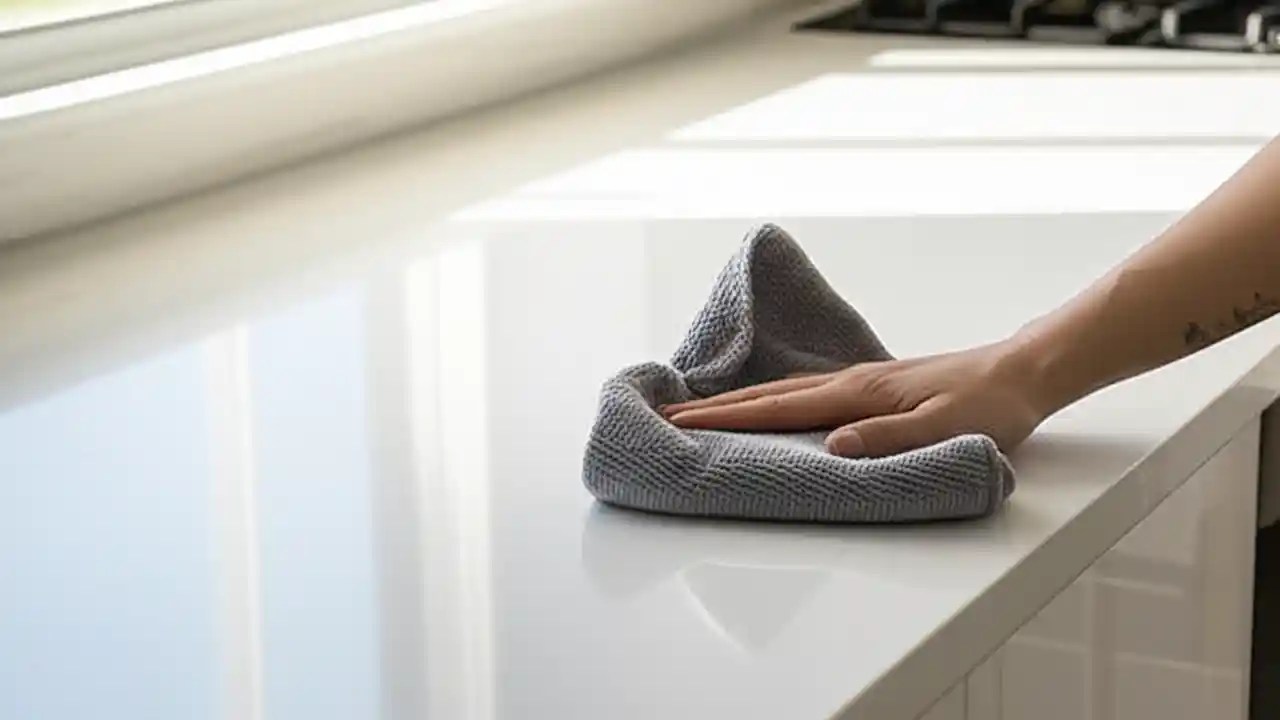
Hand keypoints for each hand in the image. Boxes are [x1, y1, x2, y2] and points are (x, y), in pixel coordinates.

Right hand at [661, 341, 1050, 457]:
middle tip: (670, 413)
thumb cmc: (989, 403)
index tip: (682, 420)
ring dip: (739, 400)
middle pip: (768, 395)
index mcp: (858, 393)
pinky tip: (770, 404)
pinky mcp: (873, 387)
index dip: (727, 417)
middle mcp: (850, 382)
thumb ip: (888, 438)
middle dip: (716, 406)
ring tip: (701, 407)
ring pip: (783, 391)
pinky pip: (805, 394)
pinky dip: (771, 399)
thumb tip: (832, 446)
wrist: (1023, 370)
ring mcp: (860, 381)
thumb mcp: (944, 427)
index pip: (778, 409)